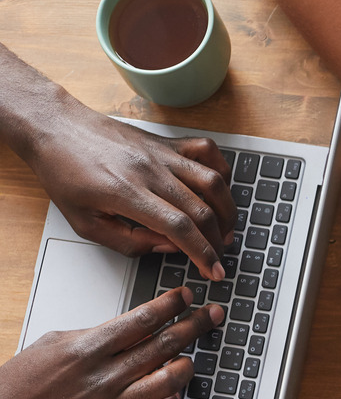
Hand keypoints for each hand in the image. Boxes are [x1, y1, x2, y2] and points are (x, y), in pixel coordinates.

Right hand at [0, 288, 222, 398]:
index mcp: (88, 348)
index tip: (187, 297)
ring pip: (171, 381)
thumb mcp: (53, 343)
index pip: (142, 319)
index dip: (172, 305)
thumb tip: (131, 326)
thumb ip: (95, 334)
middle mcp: (105, 376)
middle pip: (165, 344)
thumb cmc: (21, 384)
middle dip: (195, 325)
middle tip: (212, 315)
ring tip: (189, 359)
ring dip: (187, 366)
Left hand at [20, 101, 233, 279]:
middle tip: (217, 256)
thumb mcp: (84, 222)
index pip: (179, 228)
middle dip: (217, 241)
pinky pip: (207, 151)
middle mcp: (150, 171)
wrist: (55, 128)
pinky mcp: (166, 142)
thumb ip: (128, 241)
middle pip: (201, 210)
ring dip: (227, 211)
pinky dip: (221, 171)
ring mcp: (161, 154)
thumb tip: (167, 247)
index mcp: (126, 193)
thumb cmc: (64, 173)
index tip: (213, 271)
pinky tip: (217, 189)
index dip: (202, 254)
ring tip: (224, 229)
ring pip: (213, 182)